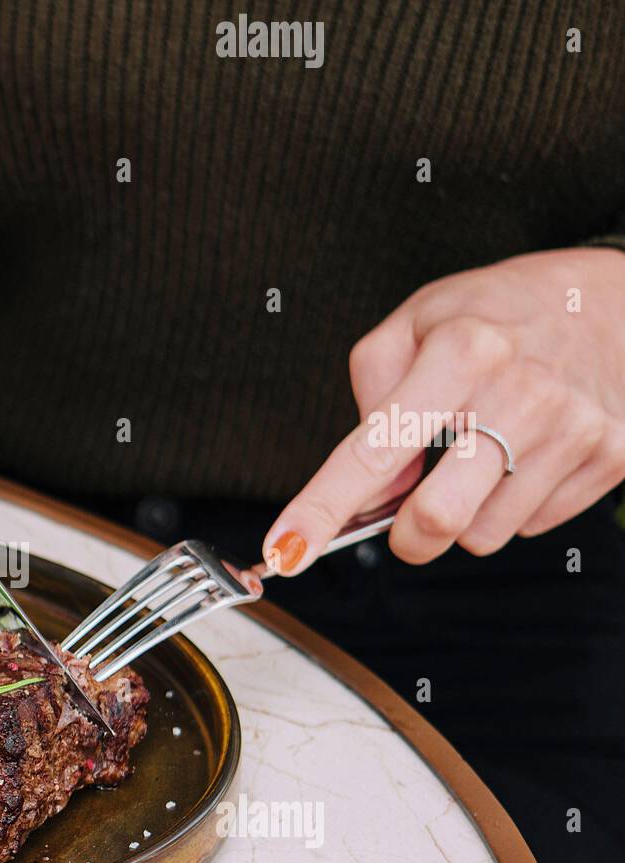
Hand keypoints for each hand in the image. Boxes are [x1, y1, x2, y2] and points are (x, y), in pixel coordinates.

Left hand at [263, 248, 624, 572]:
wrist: (614, 298)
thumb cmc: (496, 313)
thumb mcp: (416, 322)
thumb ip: (373, 399)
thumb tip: (364, 490)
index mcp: (462, 351)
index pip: (374, 451)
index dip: (321, 509)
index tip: (285, 550)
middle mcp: (521, 393)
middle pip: (436, 519)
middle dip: (405, 536)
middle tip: (406, 512)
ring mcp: (573, 430)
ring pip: (483, 536)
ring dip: (464, 515)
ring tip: (482, 455)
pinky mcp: (610, 457)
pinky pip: (531, 526)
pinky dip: (511, 505)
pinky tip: (523, 455)